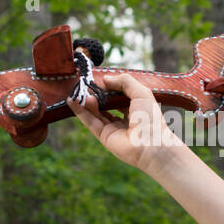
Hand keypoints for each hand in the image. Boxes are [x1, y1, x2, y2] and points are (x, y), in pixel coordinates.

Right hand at [68, 72, 185, 172]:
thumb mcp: (141, 92)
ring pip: (95, 112)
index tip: (99, 79)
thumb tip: (105, 79)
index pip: (118, 95)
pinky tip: (72, 100)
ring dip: (86, 101)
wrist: (151, 145)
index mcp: (136, 108)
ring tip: (79, 90)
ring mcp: (113, 128)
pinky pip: (90, 122)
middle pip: (105, 103)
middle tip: (85, 84)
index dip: (109, 87)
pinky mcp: (104, 136)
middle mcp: (124, 118)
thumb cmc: (151, 118)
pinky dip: (80, 111)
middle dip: (95, 93)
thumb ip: (124, 82)